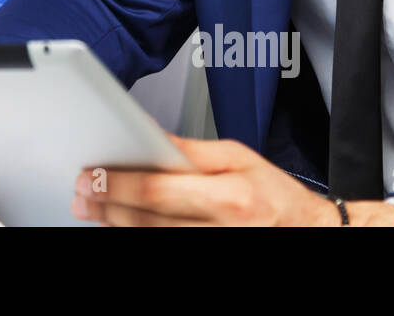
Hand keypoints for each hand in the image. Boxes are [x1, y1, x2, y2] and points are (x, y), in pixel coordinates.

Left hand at [72, 133, 393, 225]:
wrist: (312, 234)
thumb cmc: (277, 197)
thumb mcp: (238, 157)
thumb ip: (189, 149)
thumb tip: (148, 132)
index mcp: (229, 198)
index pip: (157, 190)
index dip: (116, 182)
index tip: (91, 173)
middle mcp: (220, 232)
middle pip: (146, 221)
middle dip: (106, 205)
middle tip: (80, 192)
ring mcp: (213, 250)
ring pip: (150, 240)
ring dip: (115, 224)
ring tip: (93, 209)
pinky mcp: (207, 260)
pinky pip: (165, 250)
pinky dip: (139, 237)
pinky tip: (123, 226)